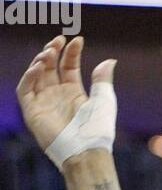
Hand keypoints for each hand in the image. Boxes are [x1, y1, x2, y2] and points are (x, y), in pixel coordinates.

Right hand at [16, 34, 114, 155]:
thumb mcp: (104, 100)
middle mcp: (57, 96)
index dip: (71, 52)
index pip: (68, 66)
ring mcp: (44, 103)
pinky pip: (24, 90)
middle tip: (58, 40)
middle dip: (52, 51)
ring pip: (35, 75)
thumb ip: (102, 80)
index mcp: (74, 93)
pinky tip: (39, 66)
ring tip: (49, 51)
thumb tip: (109, 60)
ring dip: (40, 60)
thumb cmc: (98, 129)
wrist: (86, 150)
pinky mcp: (32, 112)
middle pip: (50, 67)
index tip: (78, 40)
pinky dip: (29, 75)